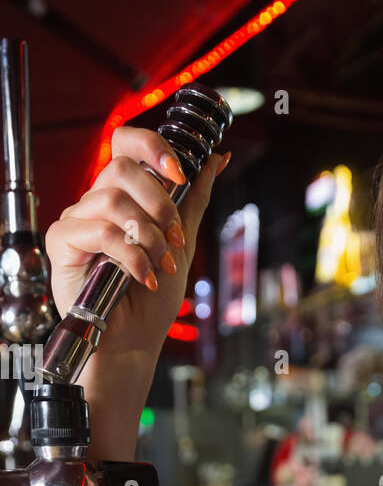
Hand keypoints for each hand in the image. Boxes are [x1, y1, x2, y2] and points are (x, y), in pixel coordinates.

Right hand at [44, 124, 229, 378]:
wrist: (135, 341)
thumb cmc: (153, 299)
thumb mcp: (181, 242)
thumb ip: (194, 200)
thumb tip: (216, 159)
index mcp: (123, 195)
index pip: (126, 144)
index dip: (153, 148)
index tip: (180, 174)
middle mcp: (96, 203)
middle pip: (121, 167)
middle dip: (159, 203)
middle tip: (174, 238)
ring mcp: (77, 221)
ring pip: (111, 199)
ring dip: (147, 234)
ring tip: (160, 264)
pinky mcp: (63, 242)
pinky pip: (99, 231)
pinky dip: (130, 255)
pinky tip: (144, 277)